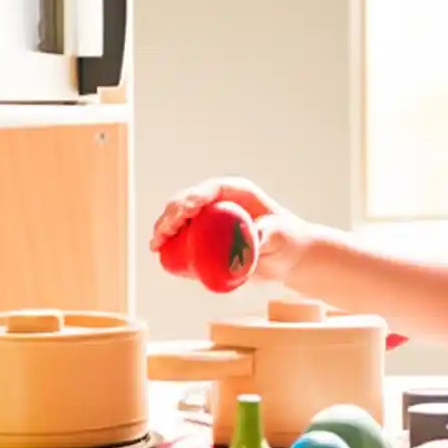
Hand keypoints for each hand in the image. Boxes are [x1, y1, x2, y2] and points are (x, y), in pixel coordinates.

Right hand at [149, 177, 310, 281]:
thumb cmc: (290, 240)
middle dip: (171, 214)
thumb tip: (254, 238)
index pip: (210, 190)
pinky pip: (185, 236)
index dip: (192, 198)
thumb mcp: (280, 236)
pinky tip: (158, 249)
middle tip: (164, 234)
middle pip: (189, 202)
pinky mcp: (207, 237)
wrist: (292, 256)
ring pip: (181, 218)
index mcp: (238, 192)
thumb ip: (268, 235)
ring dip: (164, 227)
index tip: (183, 213)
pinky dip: (170, 240)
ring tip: (156, 244)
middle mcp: (221, 202)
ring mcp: (212, 220)